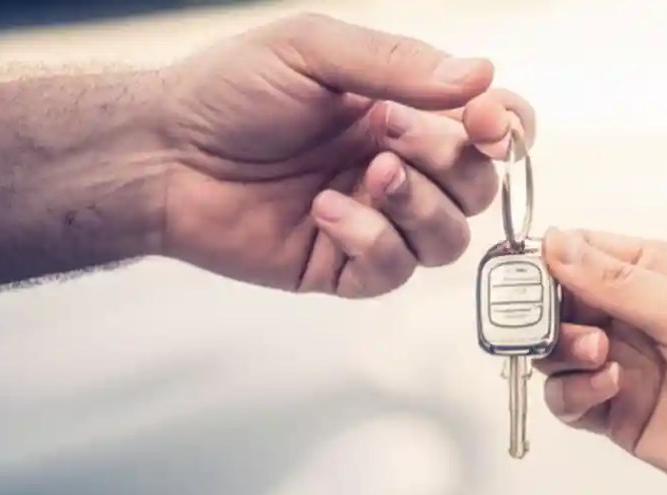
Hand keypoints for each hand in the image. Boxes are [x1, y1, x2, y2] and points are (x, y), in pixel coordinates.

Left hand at [160, 13, 532, 297]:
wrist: (161, 152)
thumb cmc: (228, 92)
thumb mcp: (312, 51)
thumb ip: (397, 63)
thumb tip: (481, 76)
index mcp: (403, 110)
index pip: (489, 129)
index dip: (505, 129)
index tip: (485, 120)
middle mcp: (399, 167)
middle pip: (480, 186)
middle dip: (448, 160)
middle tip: (388, 133)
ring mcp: (374, 220)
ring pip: (449, 239)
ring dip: (420, 206)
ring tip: (367, 177)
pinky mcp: (343, 267)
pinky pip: (393, 272)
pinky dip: (371, 242)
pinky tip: (325, 212)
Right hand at [537, 228, 666, 494]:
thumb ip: (618, 282)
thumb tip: (552, 240)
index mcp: (658, 270)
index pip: (580, 252)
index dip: (546, 262)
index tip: (523, 278)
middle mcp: (635, 314)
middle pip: (557, 302)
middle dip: (548, 312)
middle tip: (570, 326)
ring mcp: (625, 365)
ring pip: (554, 352)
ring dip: (561, 351)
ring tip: (598, 356)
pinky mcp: (619, 414)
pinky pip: (568, 399)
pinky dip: (572, 392)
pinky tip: (607, 389)